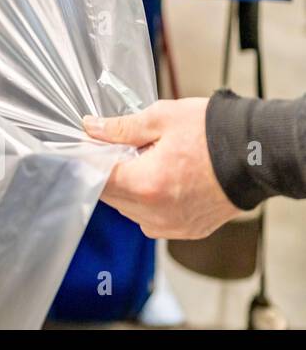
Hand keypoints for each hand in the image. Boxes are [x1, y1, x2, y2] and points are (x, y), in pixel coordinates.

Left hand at [83, 98, 239, 239]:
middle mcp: (156, 214)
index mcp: (146, 185)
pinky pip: (152, 219)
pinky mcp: (188, 230)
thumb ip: (120, 128)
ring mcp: (173, 226)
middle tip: (123, 148)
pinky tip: (163, 179)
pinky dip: (149, 202)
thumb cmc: (213, 133)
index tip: (90, 146)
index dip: (90, 159)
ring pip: (130, 210)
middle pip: (111, 196)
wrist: (259, 153)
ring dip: (129, 188)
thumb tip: (91, 128)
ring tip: (148, 162)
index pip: (97, 179)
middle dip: (111, 173)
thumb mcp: (160, 119)